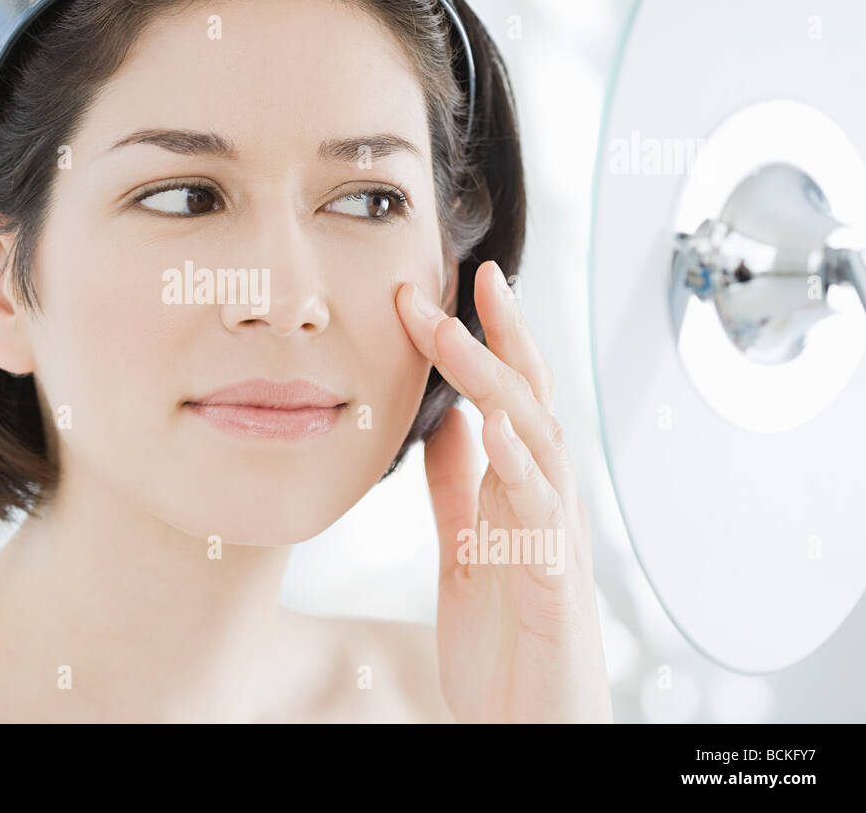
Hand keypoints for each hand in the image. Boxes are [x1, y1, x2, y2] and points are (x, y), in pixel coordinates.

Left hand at [395, 262, 611, 722]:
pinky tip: (495, 428)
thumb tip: (445, 423)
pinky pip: (541, 512)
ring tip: (458, 332)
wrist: (527, 724)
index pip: (508, 395)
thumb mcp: (466, 547)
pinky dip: (520, 465)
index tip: (457, 283)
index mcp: (523, 489)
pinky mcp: (553, 580)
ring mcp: (556, 536)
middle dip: (499, 334)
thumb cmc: (507, 642)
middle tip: (466, 276)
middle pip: (529, 398)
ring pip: (537, 438)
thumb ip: (458, 486)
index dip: (488, 337)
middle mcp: (547, 500)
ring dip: (497, 380)